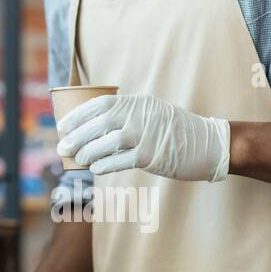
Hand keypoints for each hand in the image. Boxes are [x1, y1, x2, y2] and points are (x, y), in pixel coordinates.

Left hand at [56, 94, 230, 181]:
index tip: (61, 127)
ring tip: (78, 160)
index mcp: (136, 102)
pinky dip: (105, 164)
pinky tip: (95, 169)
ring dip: (88, 152)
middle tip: (61, 147)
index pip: (99, 104)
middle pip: (99, 124)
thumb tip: (92, 128)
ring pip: (107, 142)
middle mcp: (140, 115)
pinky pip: (122, 160)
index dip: (76, 116)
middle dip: (76, 136)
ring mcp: (147, 134)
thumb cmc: (174, 131)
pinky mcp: (153, 155)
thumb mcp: (150, 112)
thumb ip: (126, 116)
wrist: (208, 144)